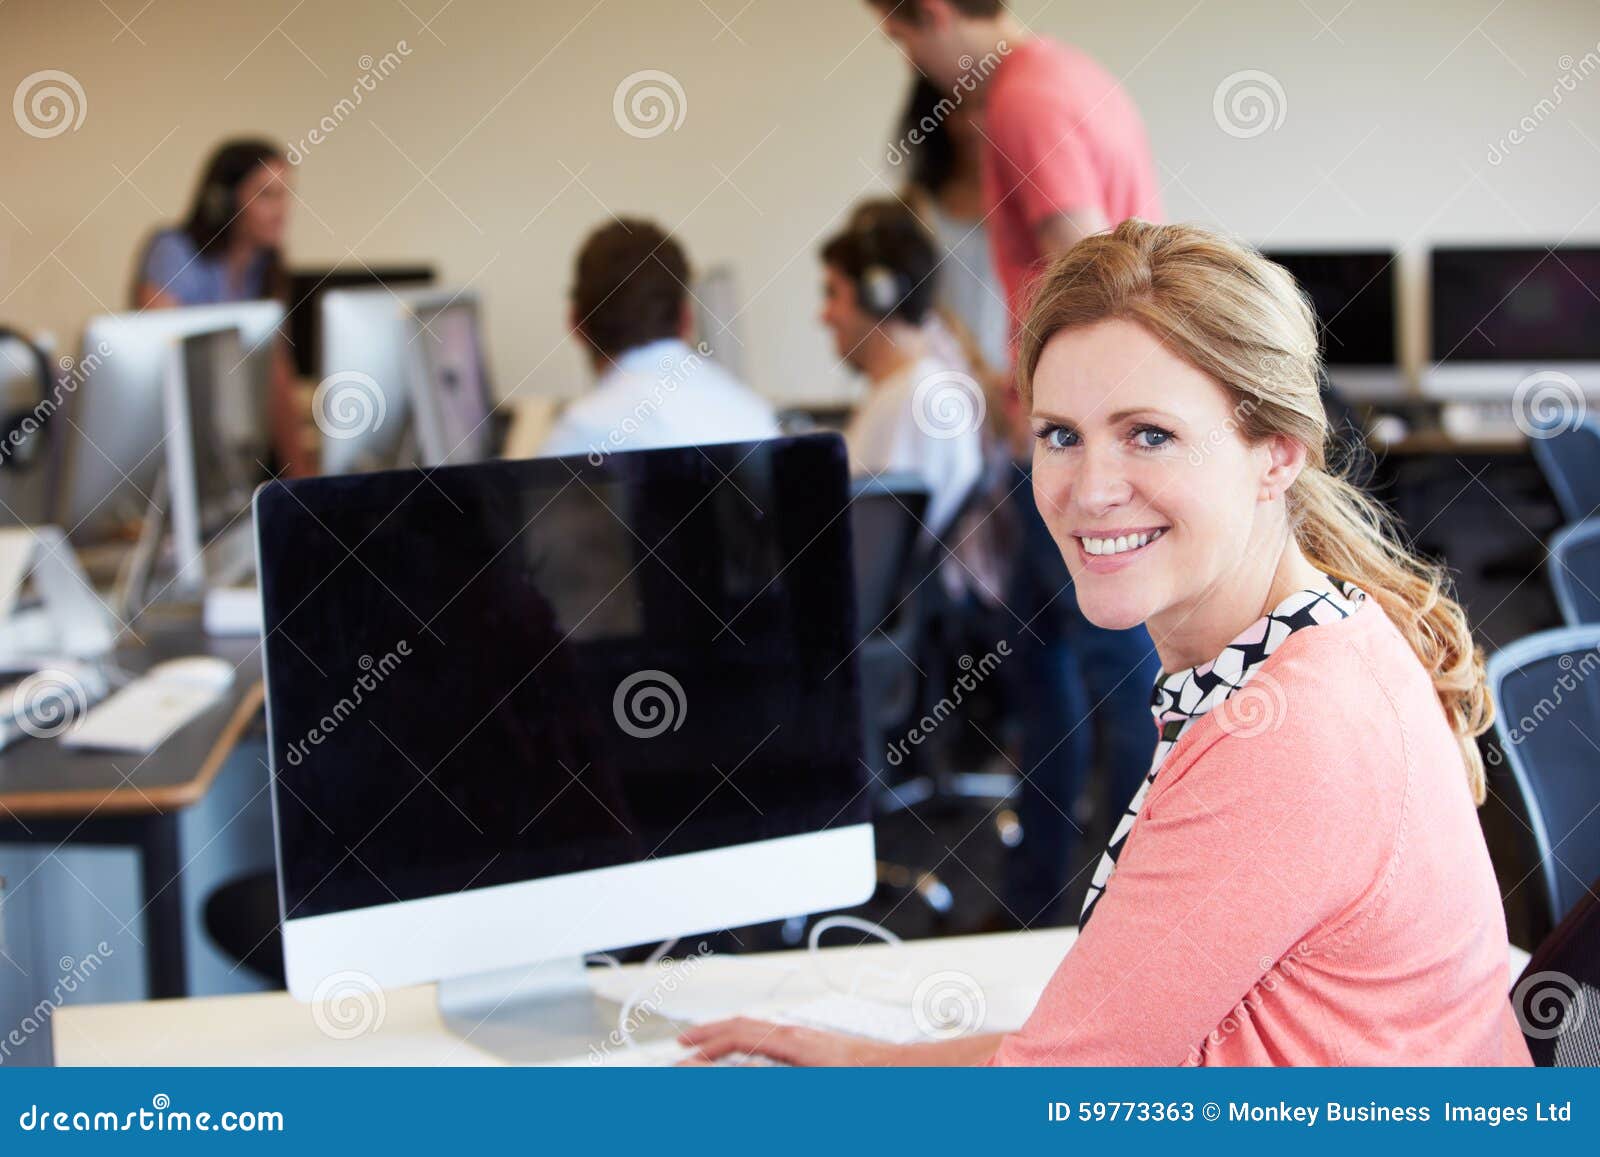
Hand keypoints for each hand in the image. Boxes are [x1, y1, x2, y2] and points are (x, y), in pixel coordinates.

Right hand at [675, 1017, 900, 1066]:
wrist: (902, 1071)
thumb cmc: (866, 1080)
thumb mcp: (814, 1088)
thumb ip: (775, 1084)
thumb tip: (740, 1078)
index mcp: (792, 1042)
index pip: (737, 1037)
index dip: (705, 1048)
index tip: (683, 1061)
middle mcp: (797, 1034)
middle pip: (742, 1025)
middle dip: (709, 1035)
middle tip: (683, 1047)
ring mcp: (806, 1038)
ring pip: (756, 1028)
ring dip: (728, 1035)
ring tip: (707, 1047)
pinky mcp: (814, 1046)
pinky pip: (771, 1036)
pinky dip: (750, 1041)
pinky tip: (748, 1054)